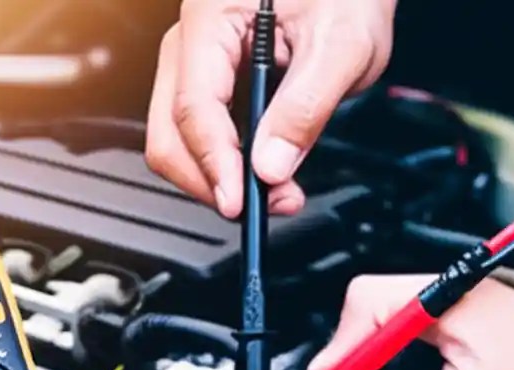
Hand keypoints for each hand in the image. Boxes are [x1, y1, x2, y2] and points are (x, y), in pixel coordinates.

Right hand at [146, 0, 395, 217]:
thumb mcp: (344, 44)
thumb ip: (306, 108)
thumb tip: (270, 167)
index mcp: (211, 15)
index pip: (195, 107)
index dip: (216, 163)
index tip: (240, 202)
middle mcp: (190, 37)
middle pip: (169, 130)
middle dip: (212, 179)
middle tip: (264, 206)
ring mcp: (195, 59)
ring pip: (178, 136)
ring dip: (219, 175)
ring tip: (276, 191)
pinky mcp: (211, 76)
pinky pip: (200, 129)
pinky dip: (227, 159)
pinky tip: (264, 169)